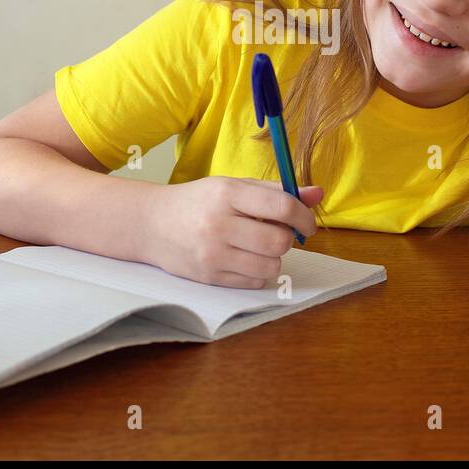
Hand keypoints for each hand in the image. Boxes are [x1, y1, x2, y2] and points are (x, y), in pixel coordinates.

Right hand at [145, 177, 324, 288]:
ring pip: (271, 266)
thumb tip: (318, 194)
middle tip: (277, 232)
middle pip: (279, 241)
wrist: (151, 224)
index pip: (281, 207)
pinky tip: (243, 258)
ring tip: (257, 246)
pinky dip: (257, 272)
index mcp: (226, 193)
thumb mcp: (233, 186)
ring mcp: (212, 254)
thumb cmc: (198, 202)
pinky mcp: (209, 277)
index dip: (304, 216)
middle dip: (287, 238)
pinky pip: (254, 282)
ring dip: (273, 257)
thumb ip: (277, 191)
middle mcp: (218, 224)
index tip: (307, 222)